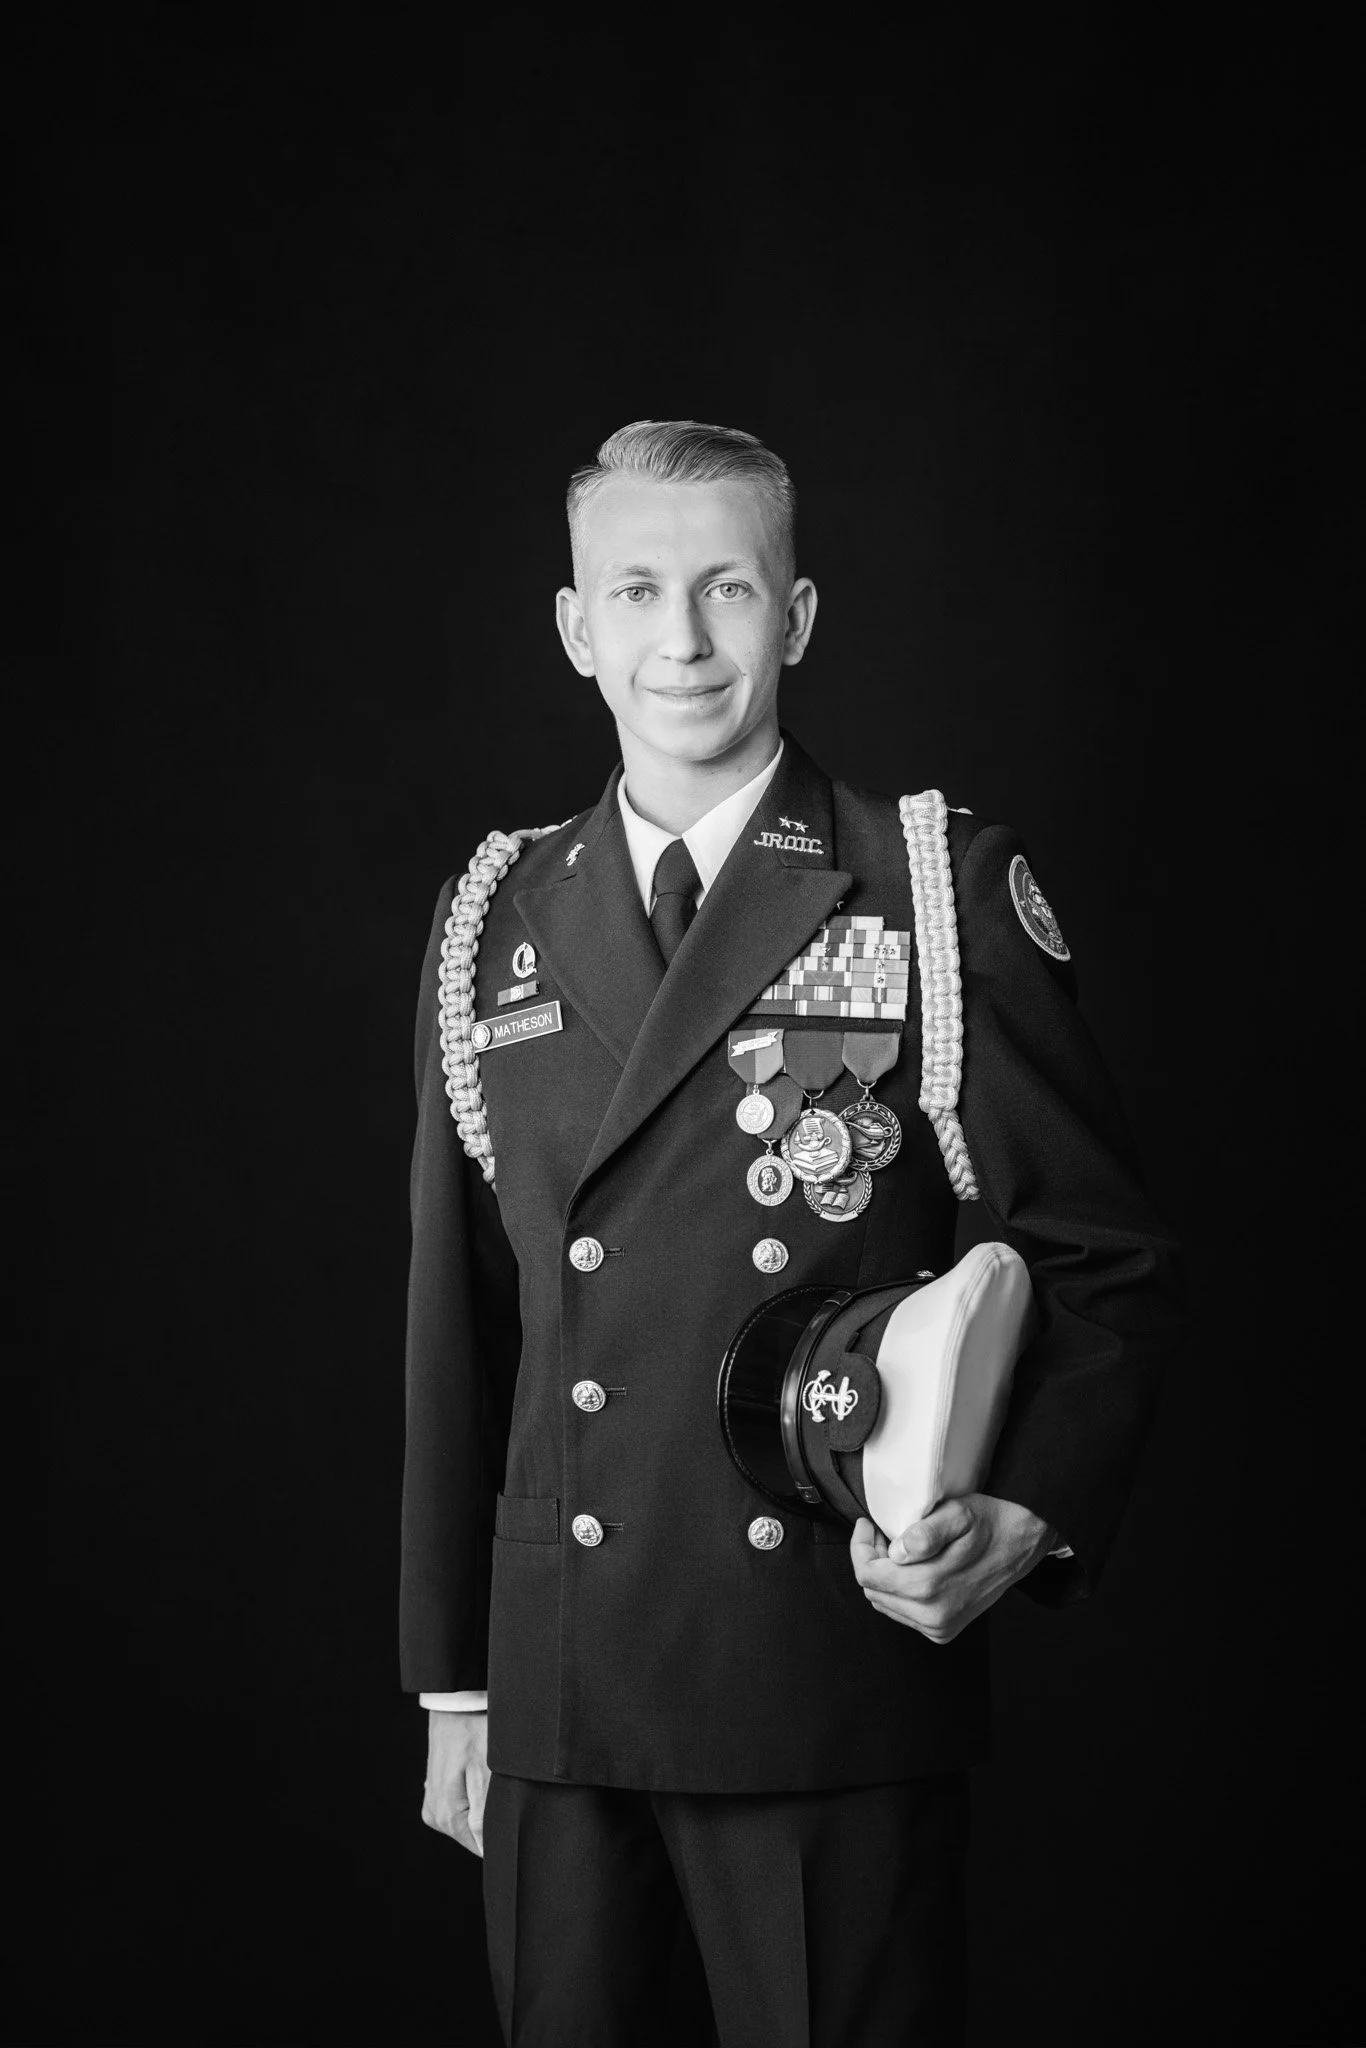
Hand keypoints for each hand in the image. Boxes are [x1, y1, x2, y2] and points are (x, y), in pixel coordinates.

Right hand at [422, 1709, 489, 1855]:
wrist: (455, 1702)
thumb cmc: (474, 1732)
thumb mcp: (486, 1772)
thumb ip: (484, 1816)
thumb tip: (487, 1851)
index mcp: (447, 1817)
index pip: (481, 1848)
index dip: (500, 1832)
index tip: (509, 1809)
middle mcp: (435, 1816)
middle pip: (474, 1836)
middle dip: (491, 1818)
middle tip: (499, 1785)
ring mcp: (432, 1804)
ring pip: (467, 1822)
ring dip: (481, 1806)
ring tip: (487, 1775)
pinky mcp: (435, 1793)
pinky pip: (459, 1807)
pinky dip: (472, 1796)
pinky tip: (476, 1773)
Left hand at [851, 1494, 1055, 1644]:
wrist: (1023, 1543)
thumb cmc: (990, 1522)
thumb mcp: (959, 1513)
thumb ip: (926, 1532)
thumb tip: (897, 1551)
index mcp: (931, 1587)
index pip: (867, 1575)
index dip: (860, 1547)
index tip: (868, 1524)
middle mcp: (933, 1616)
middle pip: (873, 1590)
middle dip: (871, 1560)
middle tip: (883, 1533)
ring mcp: (938, 1627)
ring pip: (884, 1603)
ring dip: (884, 1576)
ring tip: (897, 1549)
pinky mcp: (943, 1631)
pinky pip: (902, 1613)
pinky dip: (898, 1591)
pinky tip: (912, 1569)